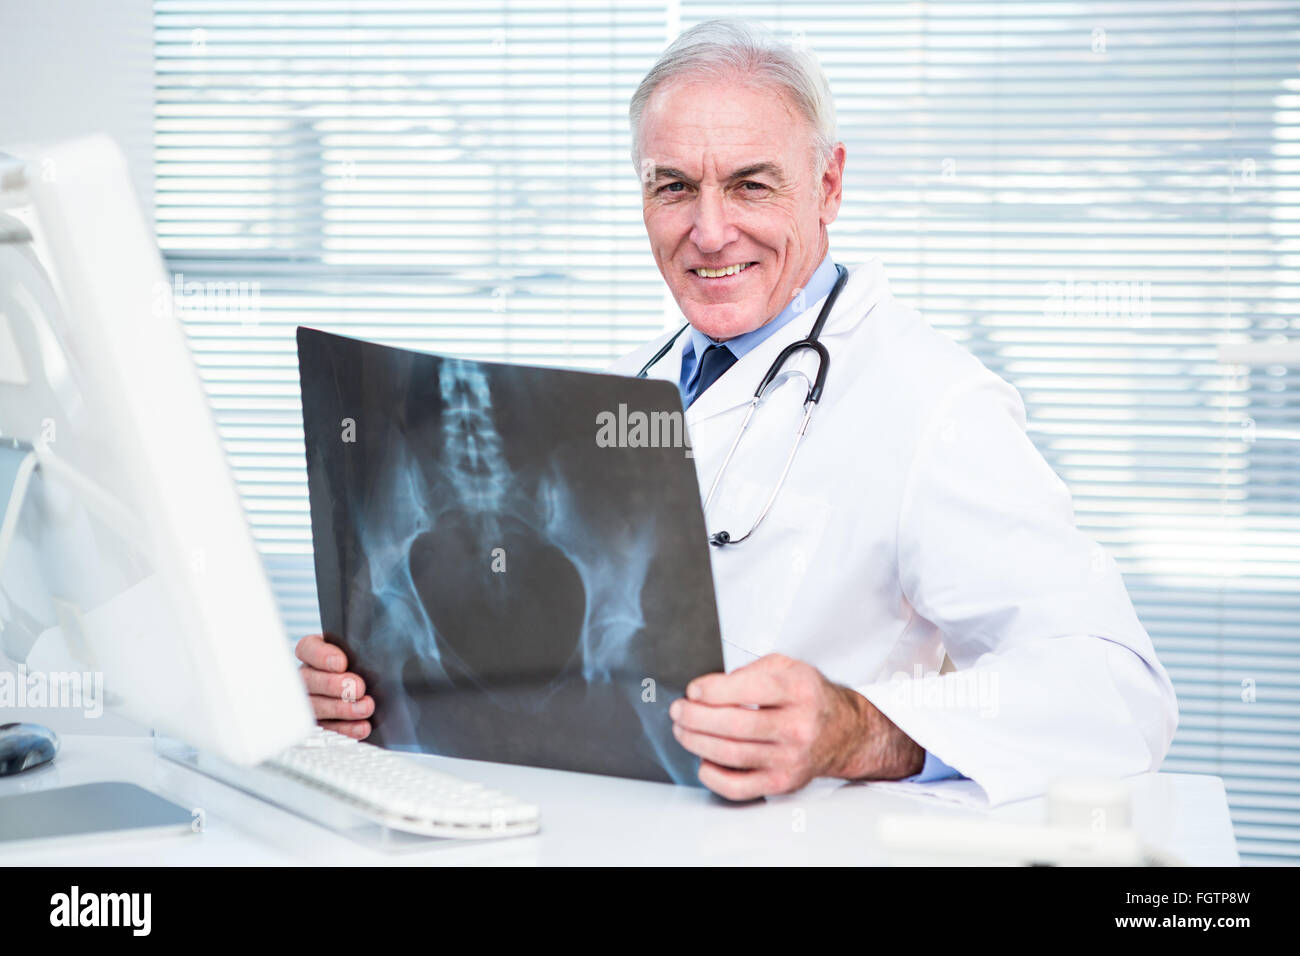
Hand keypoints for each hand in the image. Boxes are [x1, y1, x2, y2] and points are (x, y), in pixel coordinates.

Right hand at [294, 634, 374, 738]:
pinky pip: (328, 728)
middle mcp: (309, 675)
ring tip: (364, 708)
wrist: (376, 684)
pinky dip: (346, 729)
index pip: (307, 649)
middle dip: (332, 685)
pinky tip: (362, 727)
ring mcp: (312, 699)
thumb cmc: (368, 660)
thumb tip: (382, 648)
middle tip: (357, 687)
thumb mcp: (366, 649)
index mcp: (316, 651)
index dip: (321, 656)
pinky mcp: (321, 721)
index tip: (341, 663)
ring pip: (315, 705)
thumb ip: (367, 644)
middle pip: (309, 679)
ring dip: (340, 709)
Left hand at [669, 653, 923, 799]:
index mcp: (798, 691)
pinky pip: (739, 787)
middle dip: (696, 717)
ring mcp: (790, 759)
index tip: (693, 690)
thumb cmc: (809, 697)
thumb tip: (708, 689)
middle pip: (734, 725)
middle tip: (679, 710)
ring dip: (697, 742)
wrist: (843, 731)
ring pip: (732, 755)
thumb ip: (749, 672)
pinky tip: (703, 760)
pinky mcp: (782, 783)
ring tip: (682, 730)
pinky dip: (713, 776)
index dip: (712, 690)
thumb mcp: (786, 667)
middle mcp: (797, 727)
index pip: (748, 690)